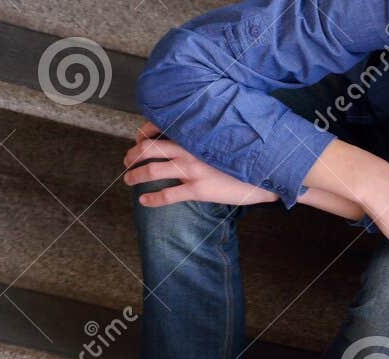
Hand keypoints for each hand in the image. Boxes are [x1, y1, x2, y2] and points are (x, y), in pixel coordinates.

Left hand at [124, 122, 277, 208]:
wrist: (261, 171)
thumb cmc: (242, 154)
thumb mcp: (219, 137)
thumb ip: (201, 136)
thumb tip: (189, 136)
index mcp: (191, 132)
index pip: (156, 127)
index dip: (142, 134)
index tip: (139, 140)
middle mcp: (187, 148)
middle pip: (147, 149)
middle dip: (132, 155)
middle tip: (126, 161)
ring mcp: (191, 169)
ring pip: (151, 170)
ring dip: (135, 175)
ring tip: (128, 179)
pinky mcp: (198, 189)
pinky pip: (167, 195)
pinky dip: (152, 199)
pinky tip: (143, 201)